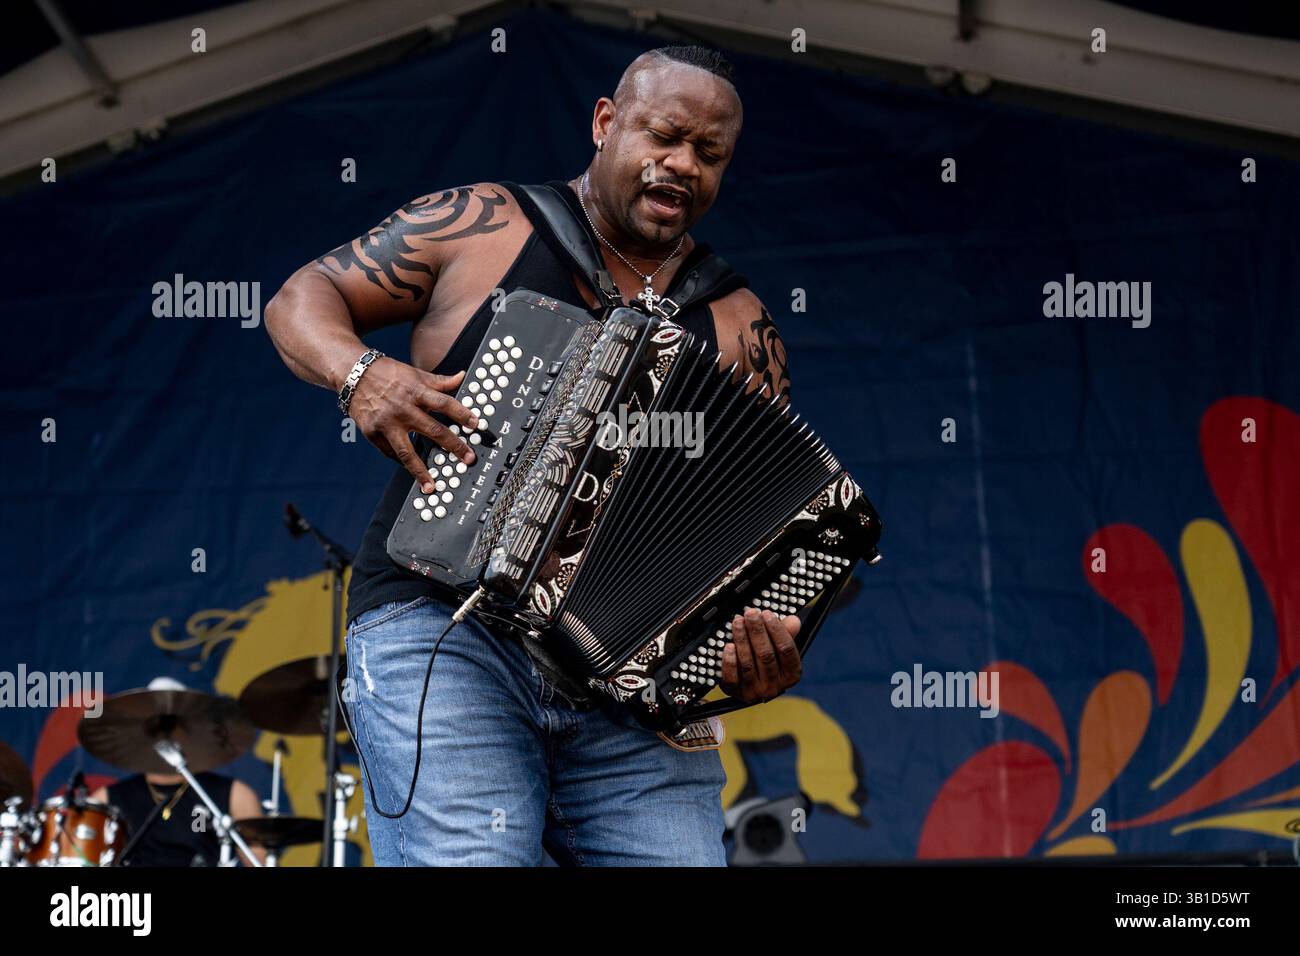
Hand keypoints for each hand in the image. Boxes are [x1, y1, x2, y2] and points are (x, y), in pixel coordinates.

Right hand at [346, 357, 479, 493]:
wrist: (353, 374)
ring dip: (420, 471)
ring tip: (431, 486)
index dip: (462, 414)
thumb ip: (439, 381)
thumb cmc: (388, 373)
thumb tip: (462, 377)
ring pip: (406, 451)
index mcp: (416, 391)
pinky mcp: (372, 433)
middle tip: (468, 458)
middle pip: (432, 430)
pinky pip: (390, 452)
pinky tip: (412, 470)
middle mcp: (403, 408)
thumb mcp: (415, 374)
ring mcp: (386, 423)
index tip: (477, 424)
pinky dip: (401, 462)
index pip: (444, 403)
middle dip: (453, 446)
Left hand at [720, 608, 802, 703]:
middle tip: (750, 613)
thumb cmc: (768, 662)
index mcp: (791, 675)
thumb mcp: (779, 649)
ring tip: (738, 622)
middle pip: (766, 655)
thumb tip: (794, 620)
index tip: (767, 614)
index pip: (786, 650)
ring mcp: (755, 691)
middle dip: (757, 631)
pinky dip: (729, 661)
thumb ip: (786, 634)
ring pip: (748, 664)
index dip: (777, 630)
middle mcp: (775, 686)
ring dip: (742, 640)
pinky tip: (728, 646)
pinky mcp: (736, 693)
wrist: (749, 685)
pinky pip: (732, 678)